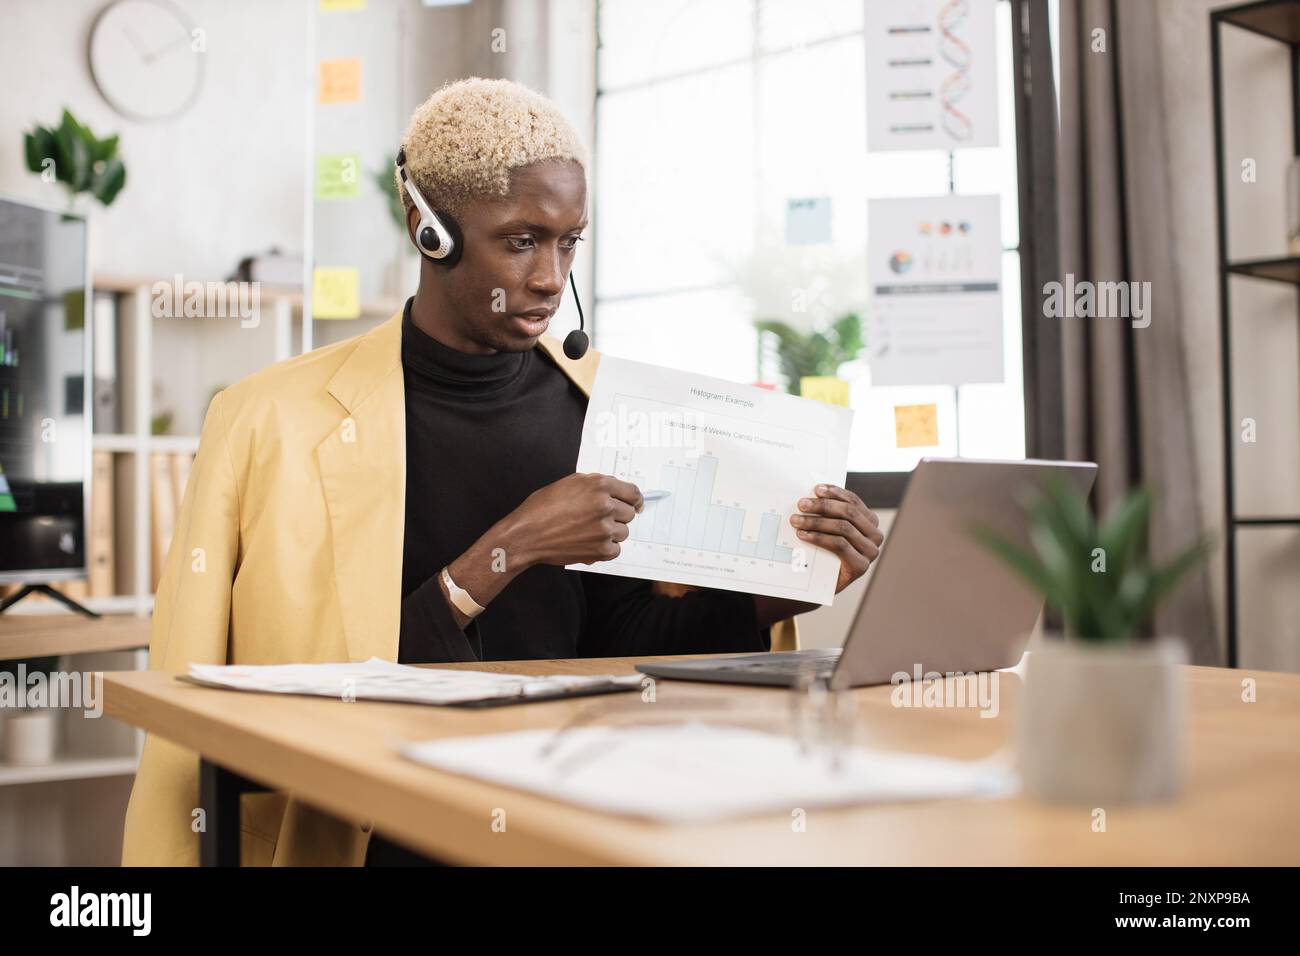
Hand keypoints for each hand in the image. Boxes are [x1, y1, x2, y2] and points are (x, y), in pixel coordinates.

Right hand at [508, 472, 643, 567]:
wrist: (527, 535)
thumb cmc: (542, 508)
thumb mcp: (570, 483)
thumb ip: (596, 484)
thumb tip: (615, 491)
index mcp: (599, 485)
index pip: (632, 493)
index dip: (635, 500)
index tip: (635, 505)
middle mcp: (605, 505)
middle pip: (630, 513)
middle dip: (618, 516)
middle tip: (599, 519)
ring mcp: (605, 529)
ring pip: (624, 532)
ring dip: (611, 532)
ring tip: (589, 531)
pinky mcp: (601, 550)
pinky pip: (616, 549)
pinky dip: (605, 548)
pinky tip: (589, 543)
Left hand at [789, 483, 882, 594]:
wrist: (823, 583)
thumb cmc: (825, 551)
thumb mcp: (829, 528)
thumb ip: (828, 513)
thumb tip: (811, 494)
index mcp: (870, 521)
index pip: (853, 501)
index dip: (835, 493)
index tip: (816, 488)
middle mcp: (875, 535)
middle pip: (849, 513)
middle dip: (823, 506)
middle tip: (801, 504)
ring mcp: (871, 552)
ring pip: (843, 527)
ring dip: (817, 521)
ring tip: (796, 520)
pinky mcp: (861, 566)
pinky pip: (839, 545)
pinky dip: (819, 537)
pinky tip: (803, 535)